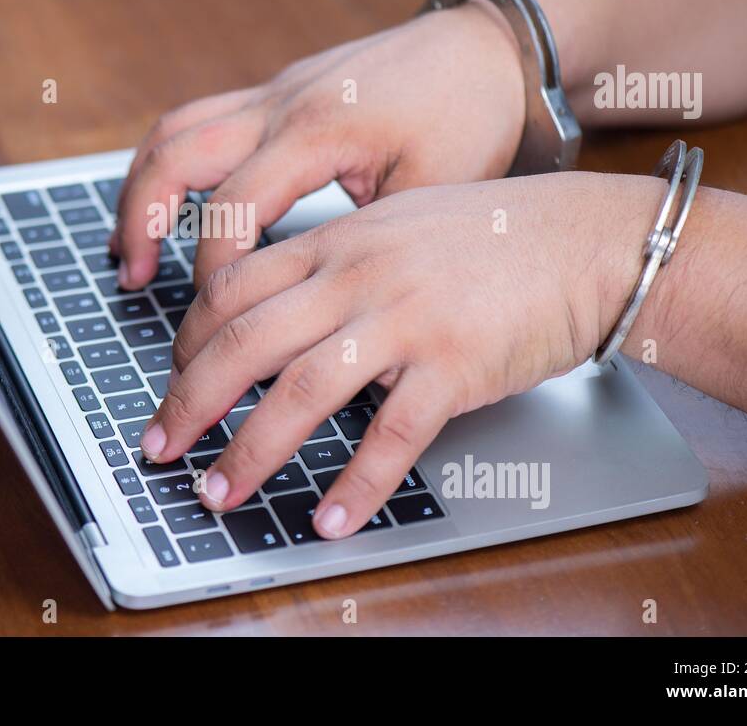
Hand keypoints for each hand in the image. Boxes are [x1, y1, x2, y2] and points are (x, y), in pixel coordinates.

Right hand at [110, 4, 525, 288]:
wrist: (490, 47)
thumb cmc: (470, 115)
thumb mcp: (430, 194)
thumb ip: (365, 247)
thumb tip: (319, 311)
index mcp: (319, 129)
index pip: (234, 208)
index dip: (215, 273)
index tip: (215, 322)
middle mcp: (282, 102)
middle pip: (173, 153)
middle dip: (141, 220)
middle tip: (133, 279)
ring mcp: (275, 91)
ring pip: (174, 129)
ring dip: (142, 188)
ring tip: (130, 248)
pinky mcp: (280, 91)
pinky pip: (200, 121)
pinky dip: (172, 166)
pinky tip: (174, 206)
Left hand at [137, 171, 663, 537]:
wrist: (586, 242)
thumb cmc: (491, 240)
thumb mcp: (393, 229)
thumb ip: (333, 263)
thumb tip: (274, 310)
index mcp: (334, 243)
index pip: (230, 290)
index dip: (187, 344)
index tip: (174, 383)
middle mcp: (356, 277)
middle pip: (244, 344)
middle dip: (189, 403)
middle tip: (160, 449)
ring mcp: (404, 320)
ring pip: (301, 393)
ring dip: (250, 451)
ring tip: (220, 492)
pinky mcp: (454, 366)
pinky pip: (392, 436)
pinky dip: (356, 485)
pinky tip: (330, 519)